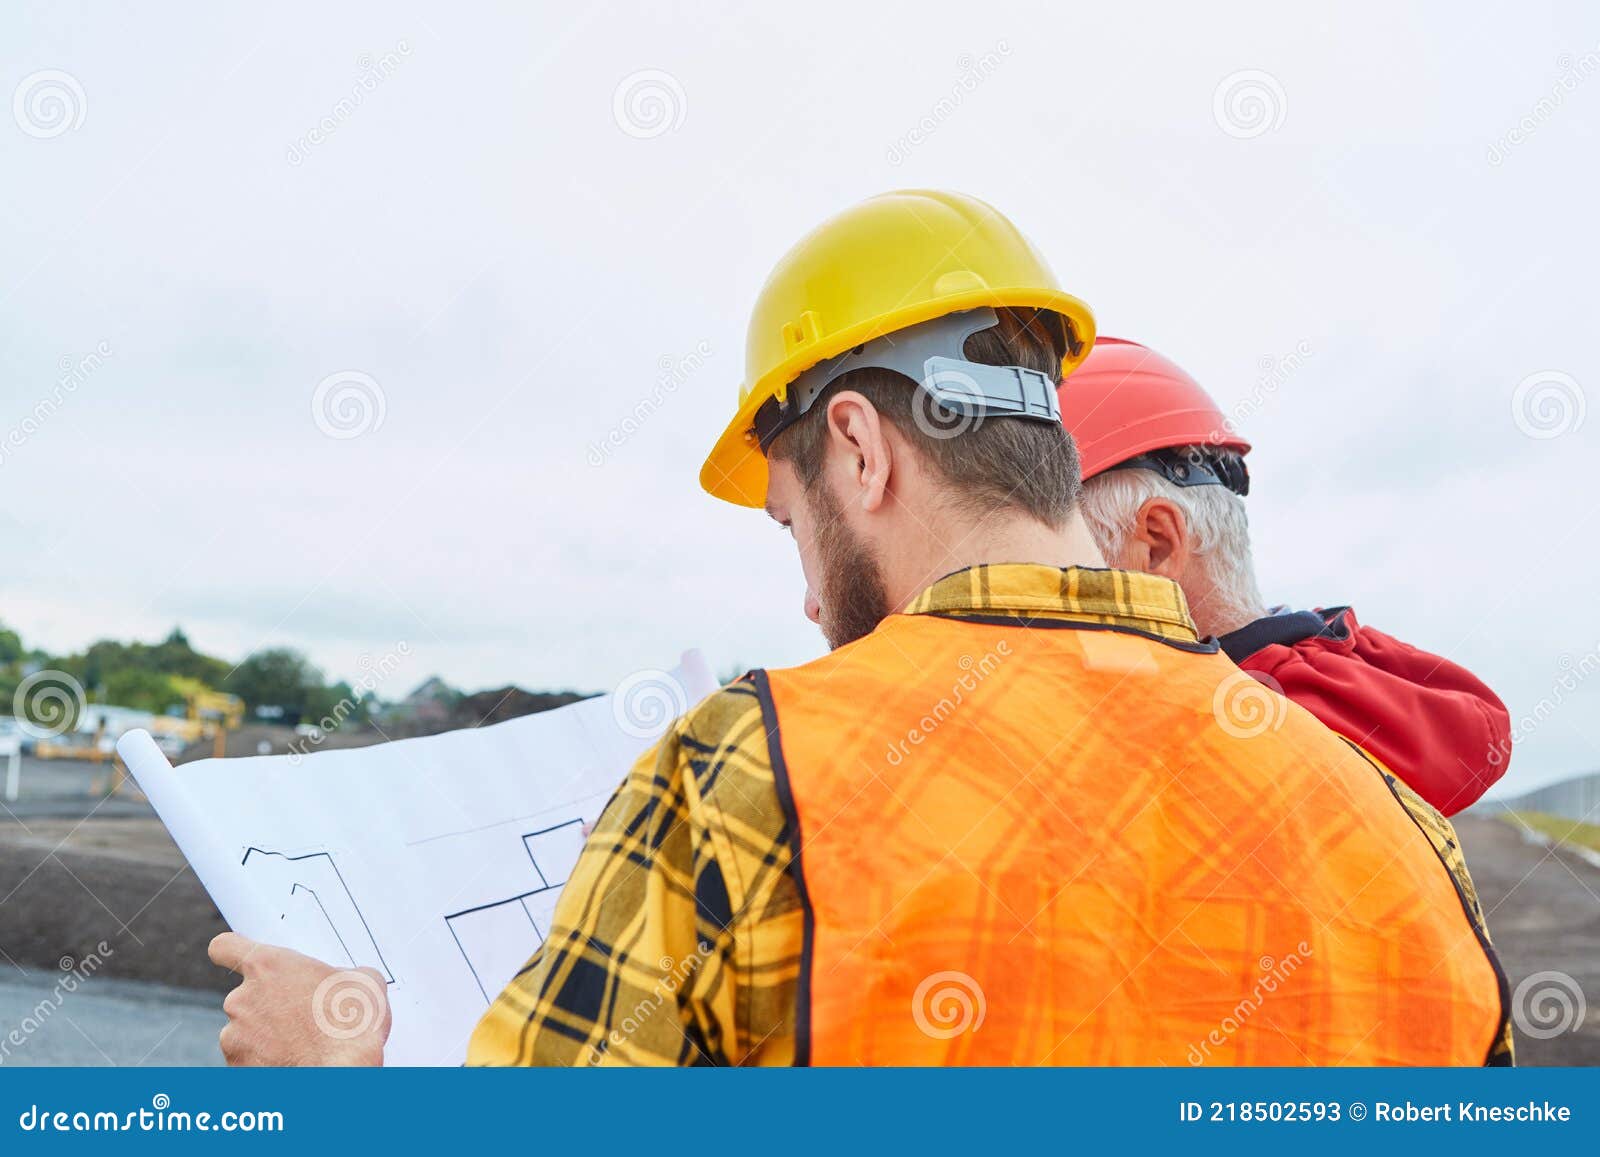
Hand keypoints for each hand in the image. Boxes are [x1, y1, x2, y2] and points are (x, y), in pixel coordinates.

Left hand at [208, 932, 389, 1065]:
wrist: (342, 1076)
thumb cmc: (352, 1025)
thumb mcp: (362, 981)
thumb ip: (338, 973)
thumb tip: (342, 981)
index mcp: (268, 967)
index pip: (224, 947)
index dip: (232, 953)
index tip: (242, 961)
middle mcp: (241, 999)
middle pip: (245, 997)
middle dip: (269, 1006)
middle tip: (302, 1017)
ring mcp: (234, 1037)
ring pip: (245, 1032)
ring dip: (266, 1037)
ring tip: (301, 1046)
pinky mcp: (235, 1069)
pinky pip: (247, 1061)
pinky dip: (265, 1064)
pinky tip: (294, 1065)